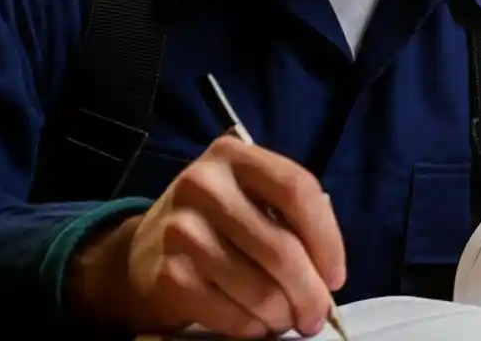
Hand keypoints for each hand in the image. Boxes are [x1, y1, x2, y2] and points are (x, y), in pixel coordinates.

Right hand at [68, 135, 345, 337]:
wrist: (144, 251)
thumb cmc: (217, 224)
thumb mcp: (250, 199)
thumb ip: (289, 220)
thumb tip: (327, 278)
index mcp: (234, 156)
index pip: (298, 189)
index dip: (328, 238)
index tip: (336, 275)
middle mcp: (204, 185)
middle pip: (281, 247)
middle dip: (310, 292)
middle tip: (316, 315)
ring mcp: (181, 230)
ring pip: (258, 288)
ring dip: (281, 315)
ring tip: (285, 319)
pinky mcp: (167, 275)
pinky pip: (229, 313)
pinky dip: (251, 327)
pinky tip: (255, 324)